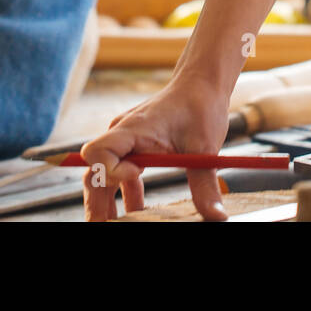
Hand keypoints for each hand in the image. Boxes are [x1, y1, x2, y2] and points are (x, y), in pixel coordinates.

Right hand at [79, 74, 230, 221]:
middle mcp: (122, 134)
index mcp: (133, 129)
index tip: (138, 174)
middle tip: (104, 226)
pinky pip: (120, 170)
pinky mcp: (134, 144)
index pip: (98, 152)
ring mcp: (126, 139)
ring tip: (116, 225)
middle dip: (96, 203)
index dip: (111, 171)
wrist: (201, 84)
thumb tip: (217, 217)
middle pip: (94, 171)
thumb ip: (204, 184)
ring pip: (104, 174)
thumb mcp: (205, 148)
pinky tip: (138, 209)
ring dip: (108, 201)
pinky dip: (125, 190)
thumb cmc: (200, 106)